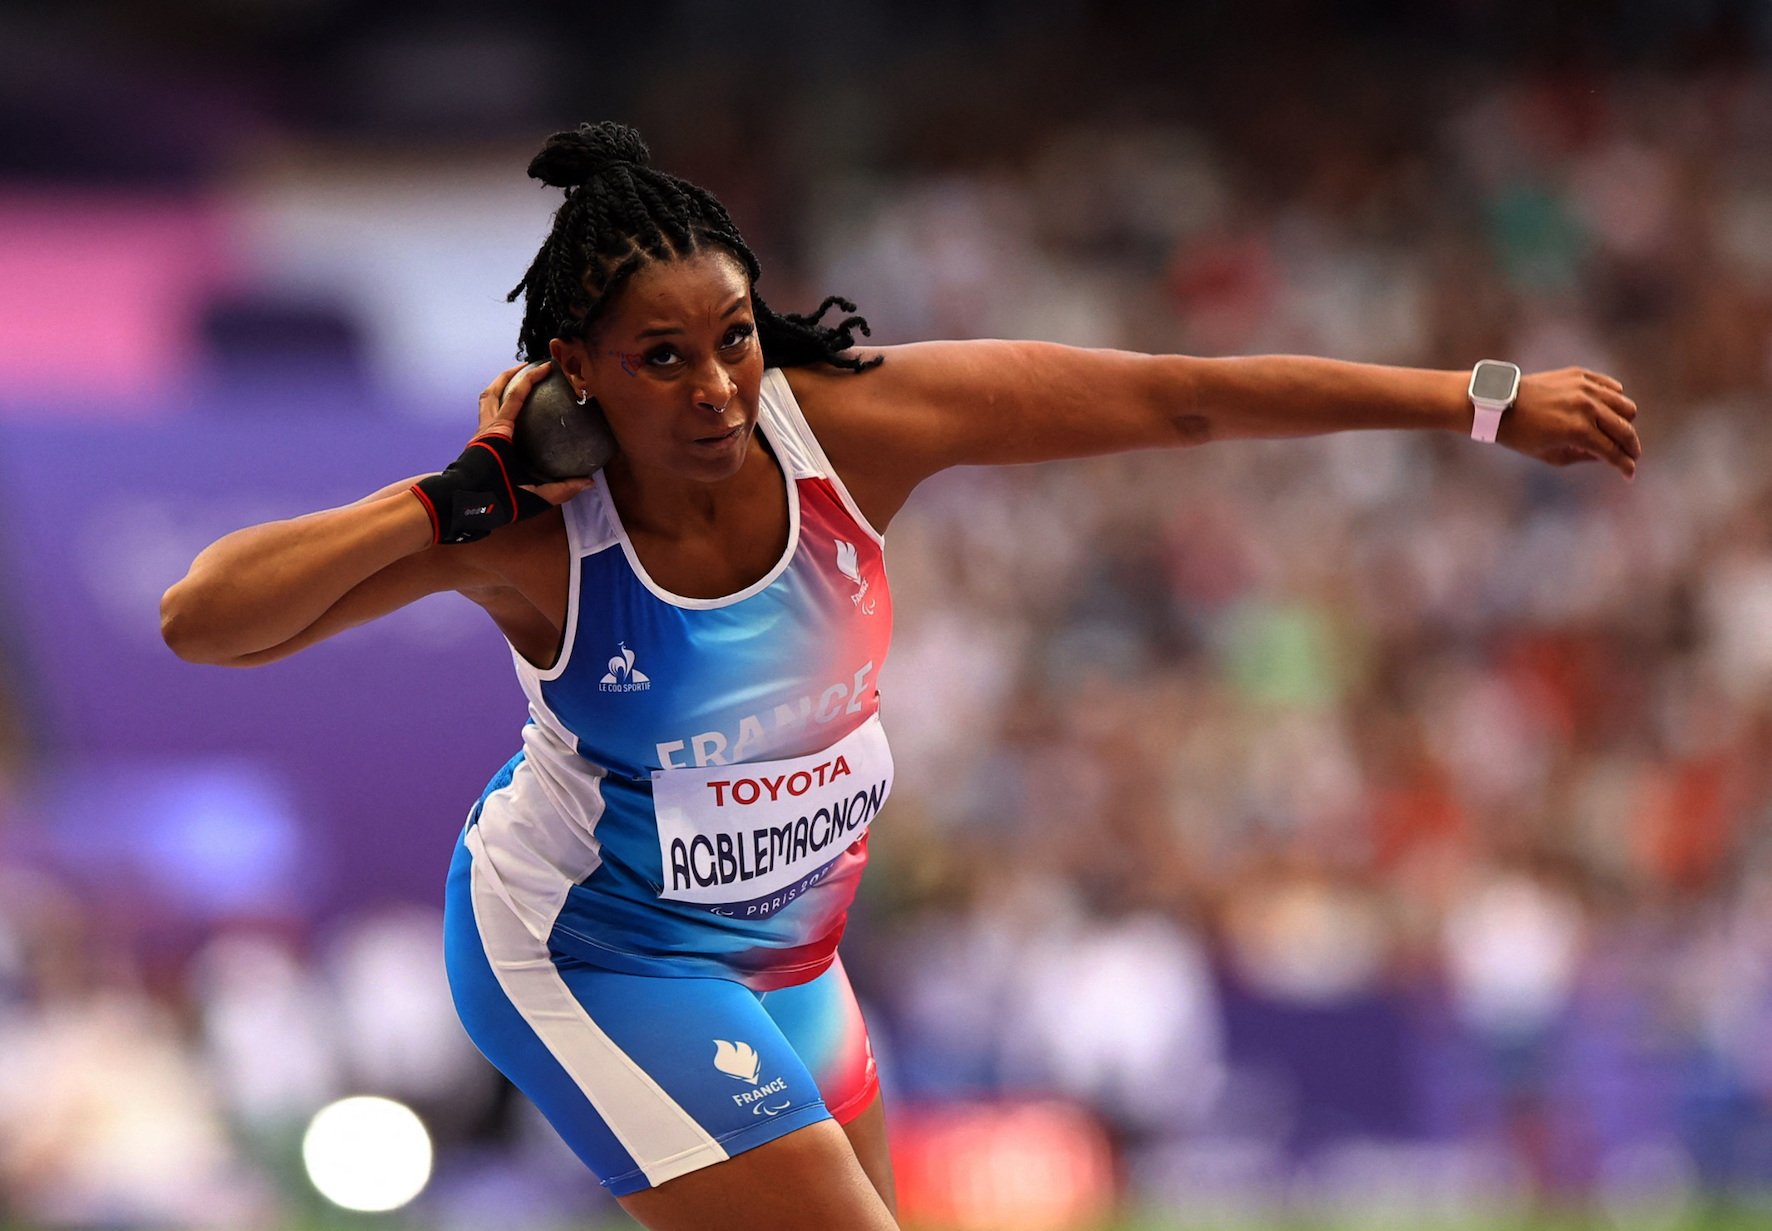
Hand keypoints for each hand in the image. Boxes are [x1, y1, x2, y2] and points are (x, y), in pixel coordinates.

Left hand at [476, 361, 593, 505]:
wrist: (457, 507)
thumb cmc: (492, 500)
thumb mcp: (531, 497)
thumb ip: (560, 490)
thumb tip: (587, 482)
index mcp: (500, 433)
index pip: (515, 396)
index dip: (531, 378)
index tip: (546, 367)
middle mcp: (487, 428)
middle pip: (494, 390)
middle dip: (511, 374)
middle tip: (529, 367)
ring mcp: (479, 434)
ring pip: (487, 400)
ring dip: (501, 387)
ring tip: (518, 382)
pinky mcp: (477, 443)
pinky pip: (488, 415)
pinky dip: (499, 405)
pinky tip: (511, 413)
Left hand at [1497, 367, 1640, 478]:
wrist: (1500, 403)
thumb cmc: (1521, 435)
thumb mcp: (1551, 455)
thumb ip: (1584, 456)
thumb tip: (1608, 455)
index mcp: (1578, 431)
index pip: (1612, 452)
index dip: (1624, 467)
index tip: (1629, 475)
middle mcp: (1586, 407)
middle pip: (1625, 429)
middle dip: (1631, 447)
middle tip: (1631, 455)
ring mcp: (1585, 388)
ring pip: (1625, 406)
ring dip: (1625, 422)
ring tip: (1616, 431)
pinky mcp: (1581, 374)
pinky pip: (1611, 386)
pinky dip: (1614, 399)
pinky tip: (1607, 410)